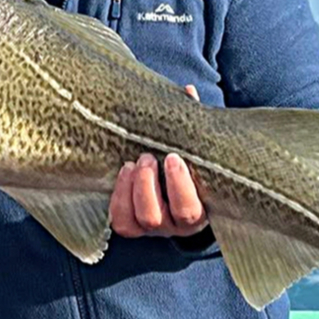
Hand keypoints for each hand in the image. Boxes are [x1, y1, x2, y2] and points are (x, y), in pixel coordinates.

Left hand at [109, 85, 207, 239]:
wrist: (177, 185)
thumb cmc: (192, 163)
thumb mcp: (195, 149)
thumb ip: (193, 124)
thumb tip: (188, 91)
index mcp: (199, 209)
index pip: (189, 210)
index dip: (179, 186)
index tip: (173, 156)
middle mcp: (175, 225)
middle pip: (157, 218)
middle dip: (148, 185)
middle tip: (146, 156)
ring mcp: (152, 227)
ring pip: (138, 220)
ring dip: (132, 190)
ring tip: (131, 162)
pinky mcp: (132, 224)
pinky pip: (121, 220)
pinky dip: (119, 196)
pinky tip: (123, 171)